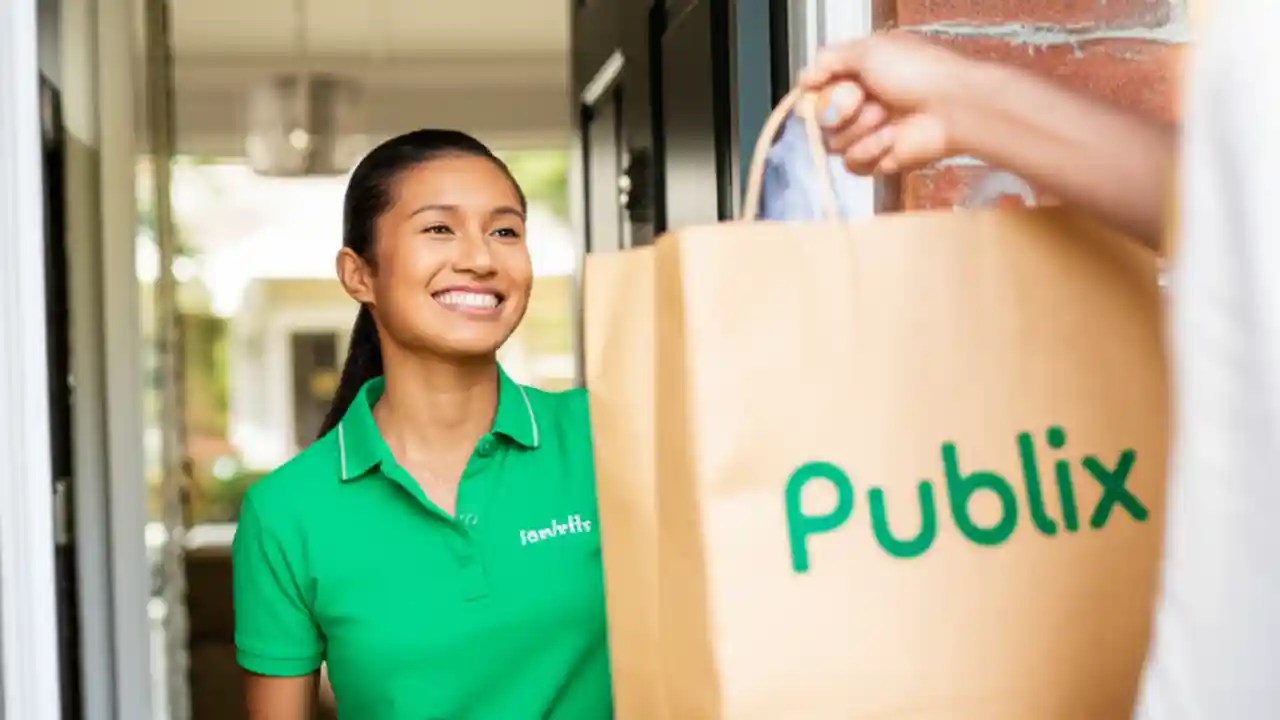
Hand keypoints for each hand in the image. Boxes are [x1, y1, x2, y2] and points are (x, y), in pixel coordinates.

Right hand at [797, 32, 982, 174]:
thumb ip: (828, 59)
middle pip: (819, 121)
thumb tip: (803, 78)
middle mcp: (859, 105)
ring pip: (834, 145)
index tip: (827, 88)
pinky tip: (893, 138)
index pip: (813, 93)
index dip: (816, 96)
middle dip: (839, 111)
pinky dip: (872, 150)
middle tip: (864, 99)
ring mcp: (868, 134)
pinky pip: (853, 164)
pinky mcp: (879, 160)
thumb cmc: (919, 73)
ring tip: (886, 117)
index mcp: (855, 75)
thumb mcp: (868, 50)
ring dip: (859, 130)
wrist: (953, 107)